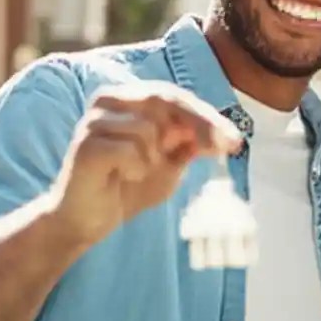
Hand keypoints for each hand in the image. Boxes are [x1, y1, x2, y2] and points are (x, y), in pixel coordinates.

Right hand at [49, 81, 242, 246]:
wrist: (87, 222)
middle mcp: (108, 101)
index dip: (207, 116)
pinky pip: (130, 150)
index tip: (235, 141)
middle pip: (165, 100)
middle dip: (201, 124)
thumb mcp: (171, 163)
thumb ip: (192, 143)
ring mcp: (94, 121)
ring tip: (137, 172)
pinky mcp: (85, 145)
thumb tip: (223, 132)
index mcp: (129, 100)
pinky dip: (136, 168)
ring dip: (154, 158)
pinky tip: (122, 177)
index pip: (174, 97)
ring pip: (149, 129)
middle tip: (228, 147)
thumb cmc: (128, 188)